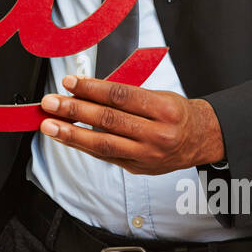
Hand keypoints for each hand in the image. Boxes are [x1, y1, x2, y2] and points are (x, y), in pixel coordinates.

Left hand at [38, 75, 225, 173]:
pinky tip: (67, 137)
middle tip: (50, 103)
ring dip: (71, 134)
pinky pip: (106, 156)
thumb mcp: (158, 95)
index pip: (121, 96)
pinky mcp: (139, 168)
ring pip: (103, 144)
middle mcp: (157, 133)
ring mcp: (147, 154)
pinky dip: (83, 146)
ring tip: (50, 125)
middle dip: (74, 111)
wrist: (201, 139)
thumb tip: (86, 92)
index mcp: (164, 108)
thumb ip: (125, 95)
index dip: (92, 89)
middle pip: (109, 121)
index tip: (70, 83)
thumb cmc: (176, 113)